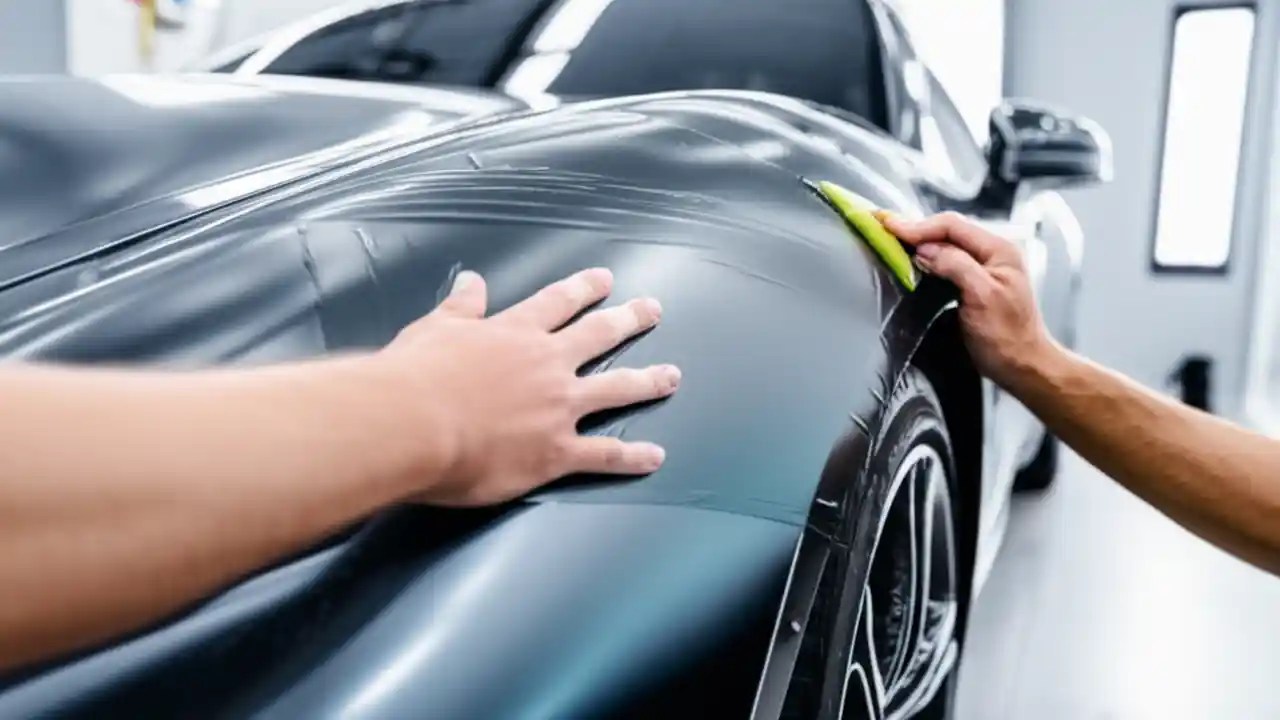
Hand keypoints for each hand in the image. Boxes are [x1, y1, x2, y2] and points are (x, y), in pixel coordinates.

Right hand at [375, 268, 678, 506]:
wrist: (414, 423)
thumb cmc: (414, 376)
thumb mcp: (435, 329)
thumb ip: (461, 308)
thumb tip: (471, 282)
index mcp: (515, 332)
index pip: (558, 303)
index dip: (584, 289)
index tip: (605, 279)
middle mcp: (547, 364)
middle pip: (598, 335)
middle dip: (629, 320)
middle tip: (653, 310)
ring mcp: (558, 408)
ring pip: (616, 388)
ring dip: (647, 381)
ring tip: (671, 376)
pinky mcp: (557, 451)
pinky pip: (604, 453)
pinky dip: (632, 457)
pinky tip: (655, 457)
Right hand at [875, 211, 1059, 389]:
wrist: (1021, 366)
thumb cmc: (1007, 337)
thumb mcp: (982, 296)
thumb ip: (955, 266)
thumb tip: (924, 249)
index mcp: (999, 250)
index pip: (952, 226)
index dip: (919, 226)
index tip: (889, 228)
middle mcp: (992, 253)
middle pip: (948, 231)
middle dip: (917, 230)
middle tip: (885, 228)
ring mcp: (984, 268)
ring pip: (946, 245)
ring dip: (920, 242)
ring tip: (893, 239)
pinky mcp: (974, 284)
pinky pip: (947, 262)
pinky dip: (927, 258)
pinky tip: (912, 260)